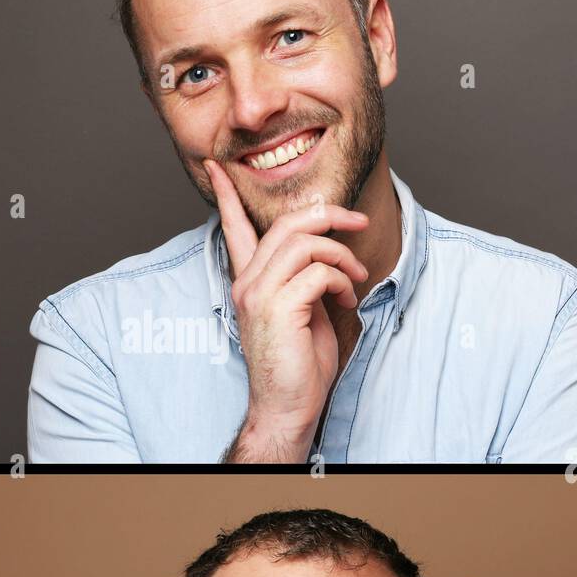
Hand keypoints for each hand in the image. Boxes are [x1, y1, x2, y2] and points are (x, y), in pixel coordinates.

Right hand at [205, 159, 369, 458]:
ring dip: (342, 253)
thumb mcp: (303, 314)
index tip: (218, 168)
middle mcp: (248, 283)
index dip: (227, 197)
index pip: (234, 230)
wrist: (287, 407)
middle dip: (327, 214)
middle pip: (286, 224)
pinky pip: (319, 272)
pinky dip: (342, 280)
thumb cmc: (299, 367)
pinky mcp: (279, 307)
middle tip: (358, 220)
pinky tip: (347, 301)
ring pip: (305, 242)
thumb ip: (306, 282)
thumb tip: (331, 258)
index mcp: (249, 283)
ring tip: (358, 275)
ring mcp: (260, 294)